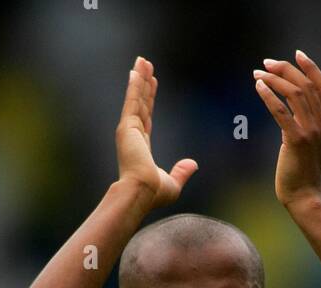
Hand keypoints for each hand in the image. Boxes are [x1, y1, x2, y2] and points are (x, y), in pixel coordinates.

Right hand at [115, 56, 197, 208]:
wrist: (141, 192)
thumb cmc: (153, 194)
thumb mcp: (172, 183)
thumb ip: (181, 172)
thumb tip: (193, 164)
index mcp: (141, 147)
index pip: (146, 117)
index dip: (149, 99)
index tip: (152, 84)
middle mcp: (133, 136)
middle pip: (140, 103)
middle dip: (143, 83)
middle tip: (145, 65)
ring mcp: (128, 130)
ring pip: (136, 98)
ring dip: (139, 78)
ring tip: (142, 61)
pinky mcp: (127, 126)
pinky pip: (132, 100)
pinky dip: (133, 85)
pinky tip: (135, 71)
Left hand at [253, 50, 320, 208]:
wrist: (306, 199)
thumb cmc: (303, 177)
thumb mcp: (308, 148)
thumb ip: (302, 129)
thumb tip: (287, 116)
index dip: (312, 68)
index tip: (297, 54)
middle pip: (305, 85)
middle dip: (285, 69)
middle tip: (266, 63)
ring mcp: (311, 132)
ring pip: (294, 93)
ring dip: (274, 79)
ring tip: (258, 74)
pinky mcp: (296, 141)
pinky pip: (281, 111)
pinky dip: (269, 96)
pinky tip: (259, 87)